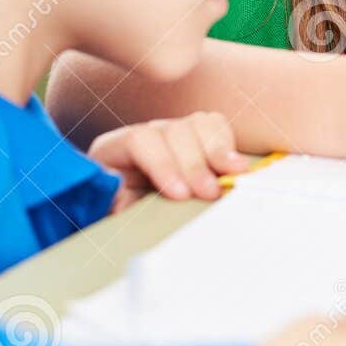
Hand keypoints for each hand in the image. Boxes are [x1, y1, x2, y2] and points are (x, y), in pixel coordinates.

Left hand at [89, 111, 250, 212]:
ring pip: (197, 125)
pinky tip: (237, 167)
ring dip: (218, 151)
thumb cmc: (118, 216)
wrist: (128, 221)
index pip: (140, 141)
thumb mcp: (108, 212)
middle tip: (210, 193)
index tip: (181, 194)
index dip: (163, 164)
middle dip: (194, 164)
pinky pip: (216, 128)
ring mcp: (174, 134)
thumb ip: (111, 202)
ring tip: (233, 175)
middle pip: (173, 131)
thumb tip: (118, 192)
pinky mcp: (197, 140)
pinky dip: (229, 145)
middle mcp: (146, 135)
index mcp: (114, 149)